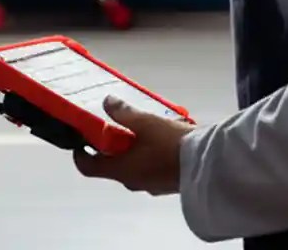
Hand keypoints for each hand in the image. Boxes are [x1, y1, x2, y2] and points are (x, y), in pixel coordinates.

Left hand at [73, 95, 196, 195]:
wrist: (208, 165)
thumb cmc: (172, 146)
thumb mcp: (145, 122)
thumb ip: (124, 112)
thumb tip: (107, 102)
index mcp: (121, 170)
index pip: (88, 167)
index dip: (79, 154)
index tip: (79, 141)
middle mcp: (132, 181)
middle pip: (111, 165)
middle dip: (111, 146)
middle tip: (115, 127)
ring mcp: (150, 184)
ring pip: (132, 166)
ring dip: (132, 149)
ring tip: (142, 129)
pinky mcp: (166, 183)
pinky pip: (150, 168)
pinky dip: (149, 154)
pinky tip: (161, 139)